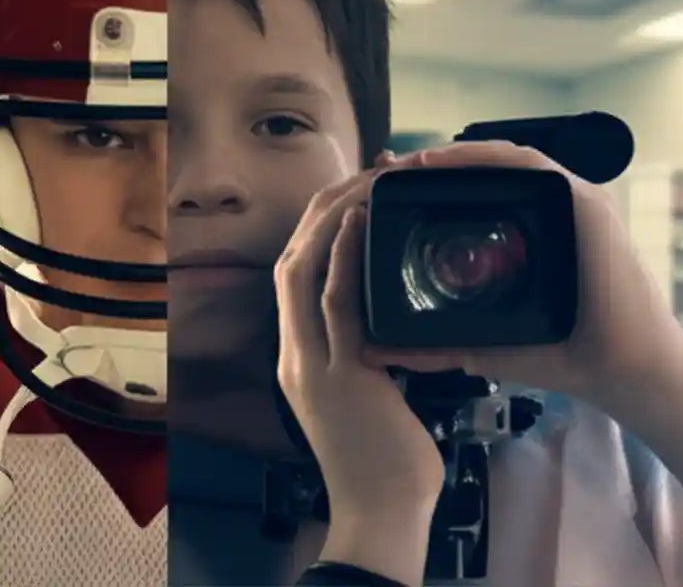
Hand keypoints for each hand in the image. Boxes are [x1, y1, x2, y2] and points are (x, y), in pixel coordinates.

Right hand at [274, 151, 442, 582]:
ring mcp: (309, 361)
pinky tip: (360, 220)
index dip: (319, 225)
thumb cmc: (383, 460)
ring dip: (331, 216)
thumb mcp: (366, 395)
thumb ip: (369, 354)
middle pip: (290, 257)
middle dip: (323, 208)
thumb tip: (392, 323)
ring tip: (363, 180)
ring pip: (301, 268)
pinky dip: (341, 254)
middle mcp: (294, 351)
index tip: (354, 192)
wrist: (380, 512)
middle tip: (365, 171)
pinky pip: (332, 302)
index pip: (296, 273)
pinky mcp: (336, 374)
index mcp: (300, 355)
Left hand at [362, 141, 682, 411]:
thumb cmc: (562, 357)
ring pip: (503, 160)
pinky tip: (449, 160)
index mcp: (531, 236)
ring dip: (453, 157)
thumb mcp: (482, 347)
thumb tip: (374, 352)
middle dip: (434, 169)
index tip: (381, 197)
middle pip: (485, 174)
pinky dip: (486, 157)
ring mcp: (572, 202)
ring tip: (409, 163)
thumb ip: (432, 345)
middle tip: (386, 172)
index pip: (474, 199)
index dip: (429, 191)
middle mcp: (552, 212)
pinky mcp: (587, 201)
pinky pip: (531, 163)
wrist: (623, 372)